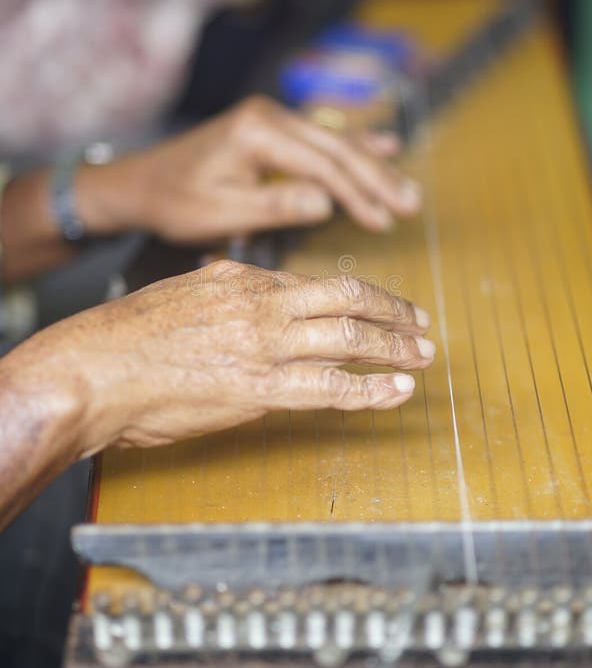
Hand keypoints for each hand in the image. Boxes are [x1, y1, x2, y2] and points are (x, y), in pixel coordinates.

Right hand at [0, 261, 432, 523]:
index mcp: (238, 277)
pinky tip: (398, 390)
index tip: (369, 307)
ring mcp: (263, 344)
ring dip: (394, 344)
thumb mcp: (180, 297)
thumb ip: (221, 297)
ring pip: (349, 334)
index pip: (309, 284)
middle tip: (419, 319)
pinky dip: (372, 389)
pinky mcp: (260, 388)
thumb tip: (242, 305)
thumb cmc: (124, 340)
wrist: (93, 369)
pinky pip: (331, 386)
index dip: (349, 298)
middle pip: (345, 295)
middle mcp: (259, 303)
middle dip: (390, 307)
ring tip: (423, 352)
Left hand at [78, 95, 420, 242]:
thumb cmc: (175, 202)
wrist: (143, 184)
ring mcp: (272, 119)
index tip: (383, 220)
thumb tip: (328, 203)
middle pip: (336, 148)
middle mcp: (268, 116)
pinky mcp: (272, 130)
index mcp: (257, 132)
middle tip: (410, 205)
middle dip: (377, 178)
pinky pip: (321, 138)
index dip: (357, 194)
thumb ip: (275, 205)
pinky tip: (385, 144)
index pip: (322, 165)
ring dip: (372, 166)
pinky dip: (354, 146)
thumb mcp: (221, 212)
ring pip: (335, 142)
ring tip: (407, 190)